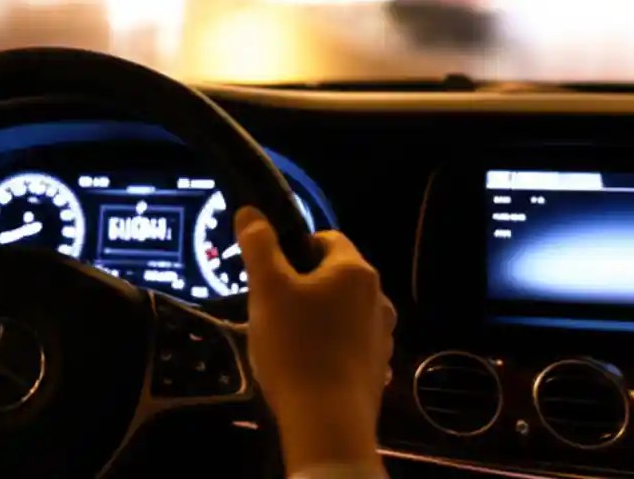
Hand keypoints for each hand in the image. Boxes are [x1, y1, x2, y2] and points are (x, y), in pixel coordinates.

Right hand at [235, 207, 395, 474]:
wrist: (327, 422)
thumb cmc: (295, 347)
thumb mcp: (267, 290)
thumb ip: (258, 245)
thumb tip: (251, 211)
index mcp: (355, 270)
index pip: (326, 239)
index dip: (294, 250)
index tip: (272, 276)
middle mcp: (378, 297)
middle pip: (335, 276)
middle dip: (305, 286)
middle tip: (273, 310)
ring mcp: (383, 334)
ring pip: (344, 311)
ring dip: (320, 317)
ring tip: (290, 341)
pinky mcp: (379, 367)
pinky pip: (351, 344)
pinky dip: (332, 347)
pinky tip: (309, 366)